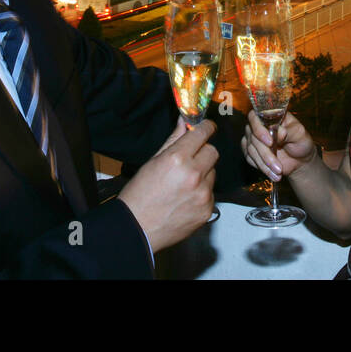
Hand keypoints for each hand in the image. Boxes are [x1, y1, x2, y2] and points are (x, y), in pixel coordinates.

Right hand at [117, 120, 217, 253]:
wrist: (137, 229)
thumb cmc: (140, 196)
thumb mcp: (153, 161)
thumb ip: (173, 140)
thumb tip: (184, 123)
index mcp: (177, 159)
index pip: (203, 133)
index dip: (205, 128)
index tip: (206, 128)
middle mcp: (193, 175)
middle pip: (213, 152)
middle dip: (203, 152)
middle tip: (191, 159)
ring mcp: (203, 194)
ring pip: (213, 173)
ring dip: (203, 174)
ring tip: (183, 184)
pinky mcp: (207, 210)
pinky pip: (211, 193)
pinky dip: (202, 193)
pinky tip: (185, 199)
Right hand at [241, 110, 317, 181]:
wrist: (300, 159)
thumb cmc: (301, 141)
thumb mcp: (300, 134)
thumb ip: (289, 131)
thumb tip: (280, 133)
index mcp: (269, 115)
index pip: (254, 116)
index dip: (259, 129)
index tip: (270, 142)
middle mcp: (258, 125)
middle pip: (253, 137)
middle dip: (266, 153)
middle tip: (278, 165)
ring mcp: (253, 139)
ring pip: (251, 150)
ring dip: (265, 163)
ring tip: (279, 171)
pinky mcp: (251, 152)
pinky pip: (250, 159)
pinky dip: (263, 168)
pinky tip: (274, 174)